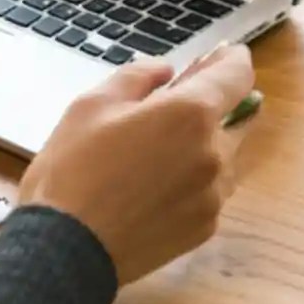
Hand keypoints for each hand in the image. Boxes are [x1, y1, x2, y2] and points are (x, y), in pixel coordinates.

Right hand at [19, 44, 256, 284]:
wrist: (65, 250)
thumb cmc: (72, 170)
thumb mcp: (91, 104)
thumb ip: (137, 77)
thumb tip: (167, 70)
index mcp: (189, 114)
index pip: (236, 75)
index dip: (233, 59)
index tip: (227, 54)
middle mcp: (214, 153)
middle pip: (237, 116)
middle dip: (217, 103)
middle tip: (183, 100)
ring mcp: (214, 195)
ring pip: (225, 156)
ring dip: (206, 143)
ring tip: (163, 147)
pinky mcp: (205, 227)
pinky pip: (212, 191)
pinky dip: (196, 178)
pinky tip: (159, 183)